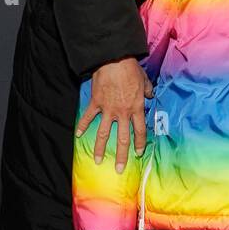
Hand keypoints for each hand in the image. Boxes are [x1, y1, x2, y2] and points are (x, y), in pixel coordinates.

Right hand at [76, 57, 153, 172]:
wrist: (114, 60)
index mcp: (136, 108)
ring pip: (103, 133)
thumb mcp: (144, 80)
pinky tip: (78, 135)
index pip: (139, 131)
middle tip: (119, 169)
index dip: (139, 143)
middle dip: (121, 155)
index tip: (138, 153)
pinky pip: (88, 117)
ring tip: (97, 160)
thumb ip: (147, 90)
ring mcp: (108, 109)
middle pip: (122, 138)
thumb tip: (150, 95)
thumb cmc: (130, 69)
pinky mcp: (96, 103)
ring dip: (100, 148)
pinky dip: (82, 126)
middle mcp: (122, 113)